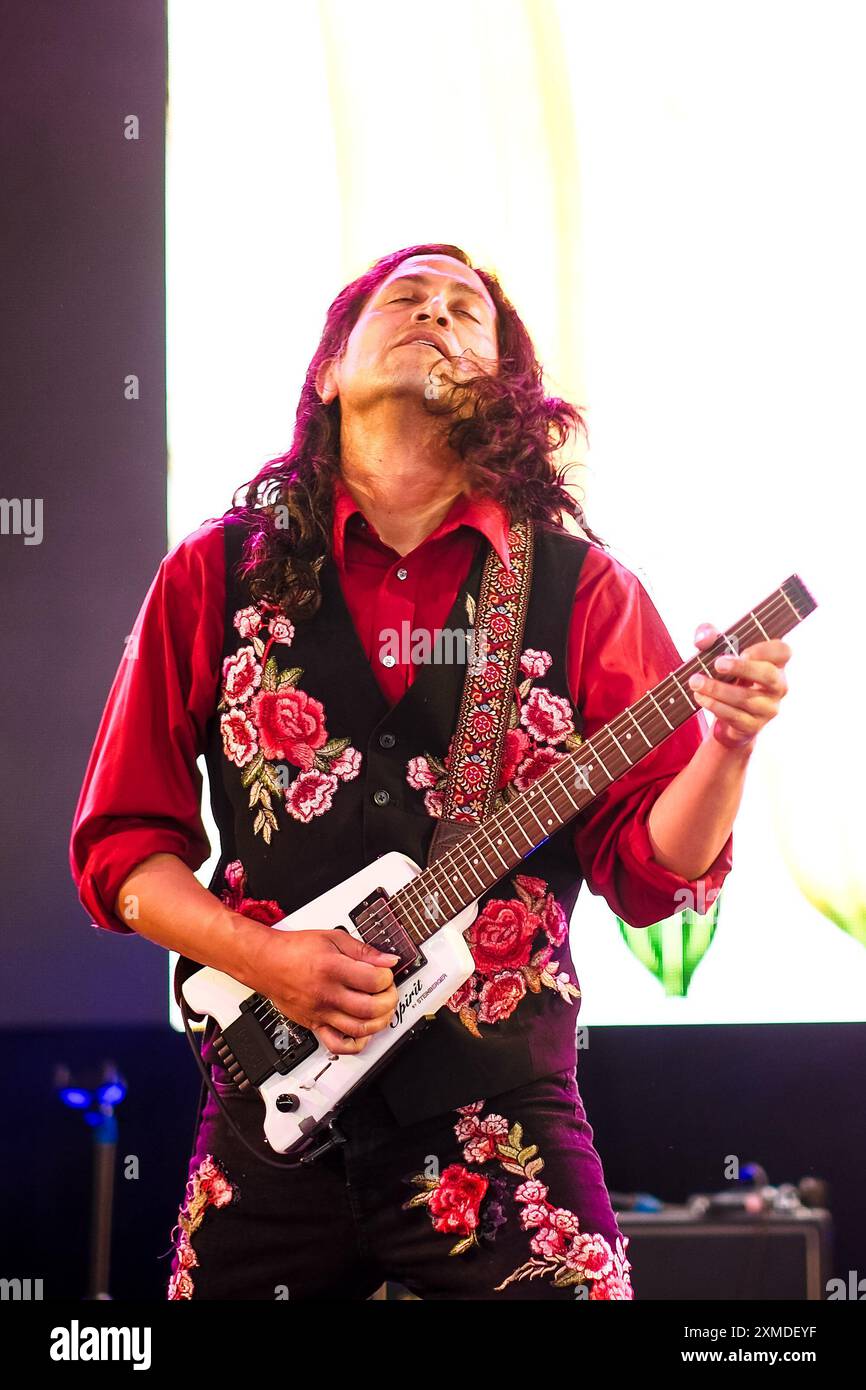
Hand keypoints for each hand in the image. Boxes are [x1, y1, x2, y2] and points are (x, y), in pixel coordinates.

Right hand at [246, 925, 399, 1056]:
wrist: (267, 963)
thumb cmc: (295, 949)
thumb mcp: (332, 937)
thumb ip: (363, 950)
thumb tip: (388, 960)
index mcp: (332, 968)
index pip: (374, 980)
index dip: (387, 977)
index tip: (386, 973)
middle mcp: (327, 994)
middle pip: (371, 1008)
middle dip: (389, 1000)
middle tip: (388, 991)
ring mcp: (321, 1013)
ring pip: (359, 1029)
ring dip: (379, 1022)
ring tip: (381, 1009)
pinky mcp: (314, 1025)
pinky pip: (337, 1045)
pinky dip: (356, 1044)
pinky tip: (364, 1032)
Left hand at [689, 624, 791, 750]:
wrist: (726, 718)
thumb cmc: (726, 677)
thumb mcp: (717, 653)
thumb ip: (709, 637)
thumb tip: (702, 638)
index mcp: (774, 663)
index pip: (782, 651)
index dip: (765, 649)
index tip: (742, 650)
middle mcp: (777, 686)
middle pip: (769, 675)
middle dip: (742, 668)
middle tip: (717, 663)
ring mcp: (768, 708)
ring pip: (746, 698)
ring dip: (718, 689)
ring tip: (696, 682)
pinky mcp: (754, 726)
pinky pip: (735, 716)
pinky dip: (715, 706)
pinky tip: (701, 697)